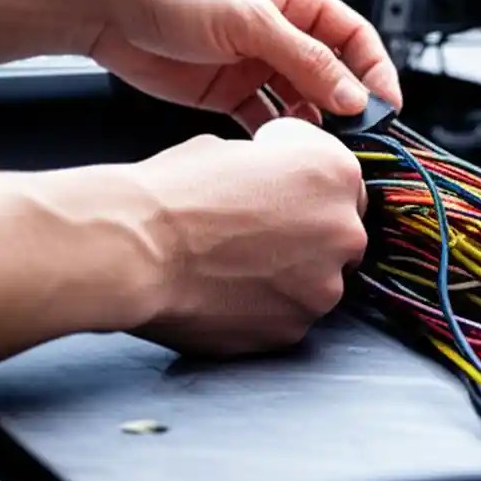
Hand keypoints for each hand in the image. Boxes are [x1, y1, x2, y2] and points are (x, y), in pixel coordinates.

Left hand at [84, 0, 402, 131]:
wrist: (105, 8)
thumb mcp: (249, 19)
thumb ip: (304, 58)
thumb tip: (352, 93)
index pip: (354, 36)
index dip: (374, 71)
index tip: (386, 106)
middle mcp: (280, 31)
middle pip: (331, 74)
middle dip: (345, 105)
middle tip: (355, 138)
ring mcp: (254, 63)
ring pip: (301, 101)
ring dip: (312, 124)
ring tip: (317, 148)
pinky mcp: (228, 92)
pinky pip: (266, 119)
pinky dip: (277, 135)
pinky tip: (280, 148)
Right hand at [124, 118, 366, 354]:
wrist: (136, 250)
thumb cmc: (175, 191)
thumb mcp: (234, 149)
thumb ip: (274, 169)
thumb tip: (272, 180)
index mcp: (334, 174)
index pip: (344, 183)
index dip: (309, 187)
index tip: (286, 189)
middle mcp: (343, 232)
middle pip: (340, 235)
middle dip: (307, 233)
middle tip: (259, 232)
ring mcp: (322, 289)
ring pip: (317, 281)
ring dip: (289, 274)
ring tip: (235, 265)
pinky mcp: (291, 331)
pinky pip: (287, 316)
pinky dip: (265, 307)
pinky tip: (227, 291)